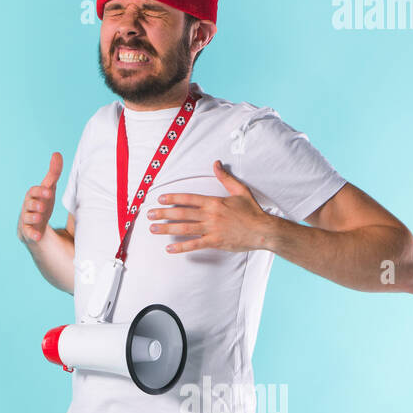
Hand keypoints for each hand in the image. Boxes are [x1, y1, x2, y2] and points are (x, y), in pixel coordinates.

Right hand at [19, 152, 62, 242]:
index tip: (49, 192)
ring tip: (40, 218)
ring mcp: (27, 219)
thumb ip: (53, 173)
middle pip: (29, 204)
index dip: (40, 192)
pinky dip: (32, 234)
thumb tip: (57, 154)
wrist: (34, 225)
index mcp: (33, 196)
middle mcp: (28, 207)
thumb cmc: (42, 203)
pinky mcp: (28, 232)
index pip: (34, 191)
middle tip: (43, 206)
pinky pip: (28, 233)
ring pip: (27, 218)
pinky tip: (38, 236)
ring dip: (33, 217)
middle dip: (35, 204)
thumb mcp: (49, 188)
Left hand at [146, 160, 273, 253]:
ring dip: (167, 228)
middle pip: (182, 213)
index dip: (173, 198)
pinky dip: (181, 247)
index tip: (160, 198)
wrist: (264, 230)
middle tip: (149, 215)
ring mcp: (212, 229)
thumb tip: (216, 163)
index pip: (189, 198)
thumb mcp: (240, 191)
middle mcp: (211, 215)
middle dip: (163, 213)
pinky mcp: (215, 242)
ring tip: (153, 229)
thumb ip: (225, 177)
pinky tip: (169, 248)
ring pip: (185, 228)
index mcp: (214, 202)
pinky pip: (195, 244)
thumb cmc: (252, 211)